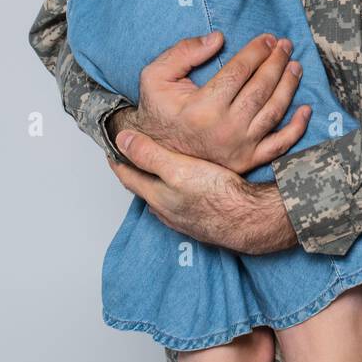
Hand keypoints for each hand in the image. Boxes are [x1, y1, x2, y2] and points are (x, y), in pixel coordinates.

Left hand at [106, 132, 296, 252]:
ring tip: (157, 169)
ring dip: (156, 183)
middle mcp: (167, 211)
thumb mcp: (178, 169)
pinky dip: (176, 192)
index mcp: (157, 197)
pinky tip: (187, 187)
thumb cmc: (217, 195)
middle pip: (144, 187)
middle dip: (136, 171)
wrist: (250, 220)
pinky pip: (180, 204)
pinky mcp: (201, 220)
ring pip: (162, 197)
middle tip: (131, 156)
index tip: (111, 150)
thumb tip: (121, 140)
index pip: (128, 176)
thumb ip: (149, 155)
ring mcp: (184, 219)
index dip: (118, 160)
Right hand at [110, 31, 311, 172]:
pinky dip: (297, 128)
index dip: (257, 51)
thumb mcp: (154, 76)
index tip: (267, 38)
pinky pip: (280, 145)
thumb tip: (218, 39)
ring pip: (274, 112)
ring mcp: (239, 148)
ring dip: (289, 86)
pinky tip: (306, 109)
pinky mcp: (248, 161)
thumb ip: (183, 52)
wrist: (156, 153)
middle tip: (285, 45)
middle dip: (277, 62)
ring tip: (295, 66)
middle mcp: (225, 129)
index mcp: (202, 108)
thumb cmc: (157, 111)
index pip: (240, 71)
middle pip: (261, 88)